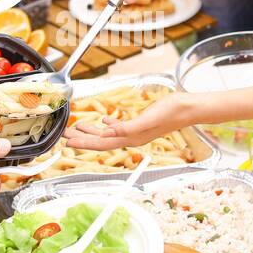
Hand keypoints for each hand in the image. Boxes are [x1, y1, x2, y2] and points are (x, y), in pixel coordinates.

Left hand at [63, 93, 192, 150]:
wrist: (187, 109)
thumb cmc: (170, 112)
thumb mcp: (148, 118)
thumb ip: (128, 127)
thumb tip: (107, 132)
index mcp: (131, 138)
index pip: (101, 144)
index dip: (83, 143)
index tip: (68, 142)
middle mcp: (130, 138)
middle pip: (100, 141)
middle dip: (81, 139)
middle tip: (65, 136)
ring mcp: (134, 132)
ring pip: (107, 135)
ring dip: (90, 133)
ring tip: (77, 130)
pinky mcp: (139, 124)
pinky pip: (118, 128)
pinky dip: (106, 126)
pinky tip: (102, 123)